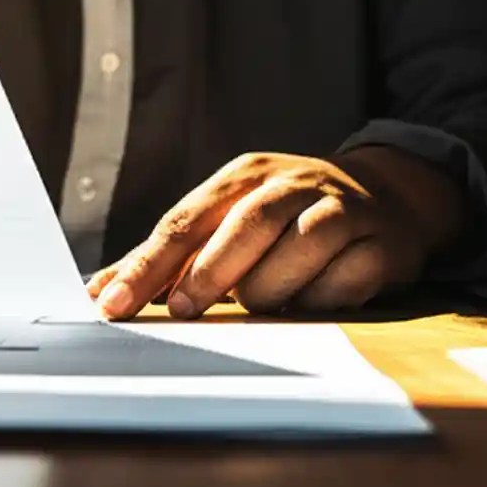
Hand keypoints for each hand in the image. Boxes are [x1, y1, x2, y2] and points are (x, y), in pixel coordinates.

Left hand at [87, 148, 461, 319]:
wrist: (388, 196)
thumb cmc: (283, 217)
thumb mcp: (225, 220)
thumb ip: (167, 259)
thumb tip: (98, 293)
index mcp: (244, 175)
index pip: (186, 220)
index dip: (148, 264)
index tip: (114, 303)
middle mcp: (293, 183)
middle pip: (247, 225)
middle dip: (209, 272)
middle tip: (181, 311)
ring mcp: (343, 209)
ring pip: (302, 247)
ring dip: (270, 287)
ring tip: (257, 304)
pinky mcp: (383, 243)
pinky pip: (348, 278)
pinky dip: (321, 298)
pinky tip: (309, 304)